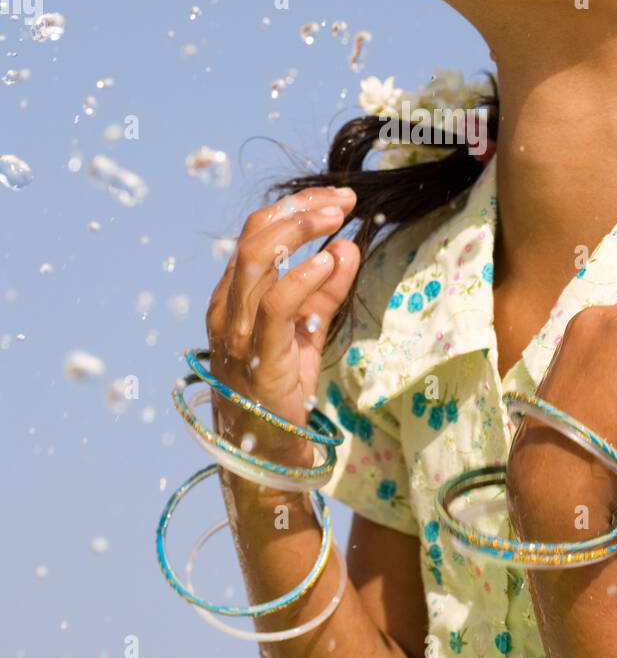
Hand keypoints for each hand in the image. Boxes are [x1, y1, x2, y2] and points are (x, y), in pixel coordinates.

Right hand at [204, 185, 359, 464]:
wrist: (267, 458)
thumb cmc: (281, 395)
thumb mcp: (306, 334)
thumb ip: (325, 293)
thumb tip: (347, 247)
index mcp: (232, 299)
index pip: (256, 235)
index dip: (296, 208)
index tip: (336, 199)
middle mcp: (227, 310)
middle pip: (253, 237)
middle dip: (298, 209)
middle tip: (341, 200)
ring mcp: (237, 333)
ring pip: (255, 260)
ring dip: (299, 230)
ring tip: (336, 217)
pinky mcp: (258, 358)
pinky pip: (274, 306)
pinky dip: (302, 277)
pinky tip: (329, 260)